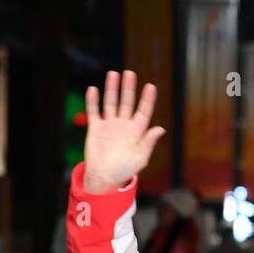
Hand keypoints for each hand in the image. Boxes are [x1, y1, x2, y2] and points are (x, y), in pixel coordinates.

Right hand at [83, 70, 165, 193]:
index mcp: (136, 131)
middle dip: (128, 88)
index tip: (150, 86)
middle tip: (129, 73)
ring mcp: (109, 126)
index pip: (143, 111)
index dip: (147, 100)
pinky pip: (94, 112)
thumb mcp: (140, 158)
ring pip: (110, 103)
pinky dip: (93, 101)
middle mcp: (123, 125)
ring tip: (113, 74)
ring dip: (112, 89)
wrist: (104, 179)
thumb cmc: (125, 170)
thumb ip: (148, 142)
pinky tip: (93, 89)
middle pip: (126, 102)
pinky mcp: (95, 129)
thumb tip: (160, 129)